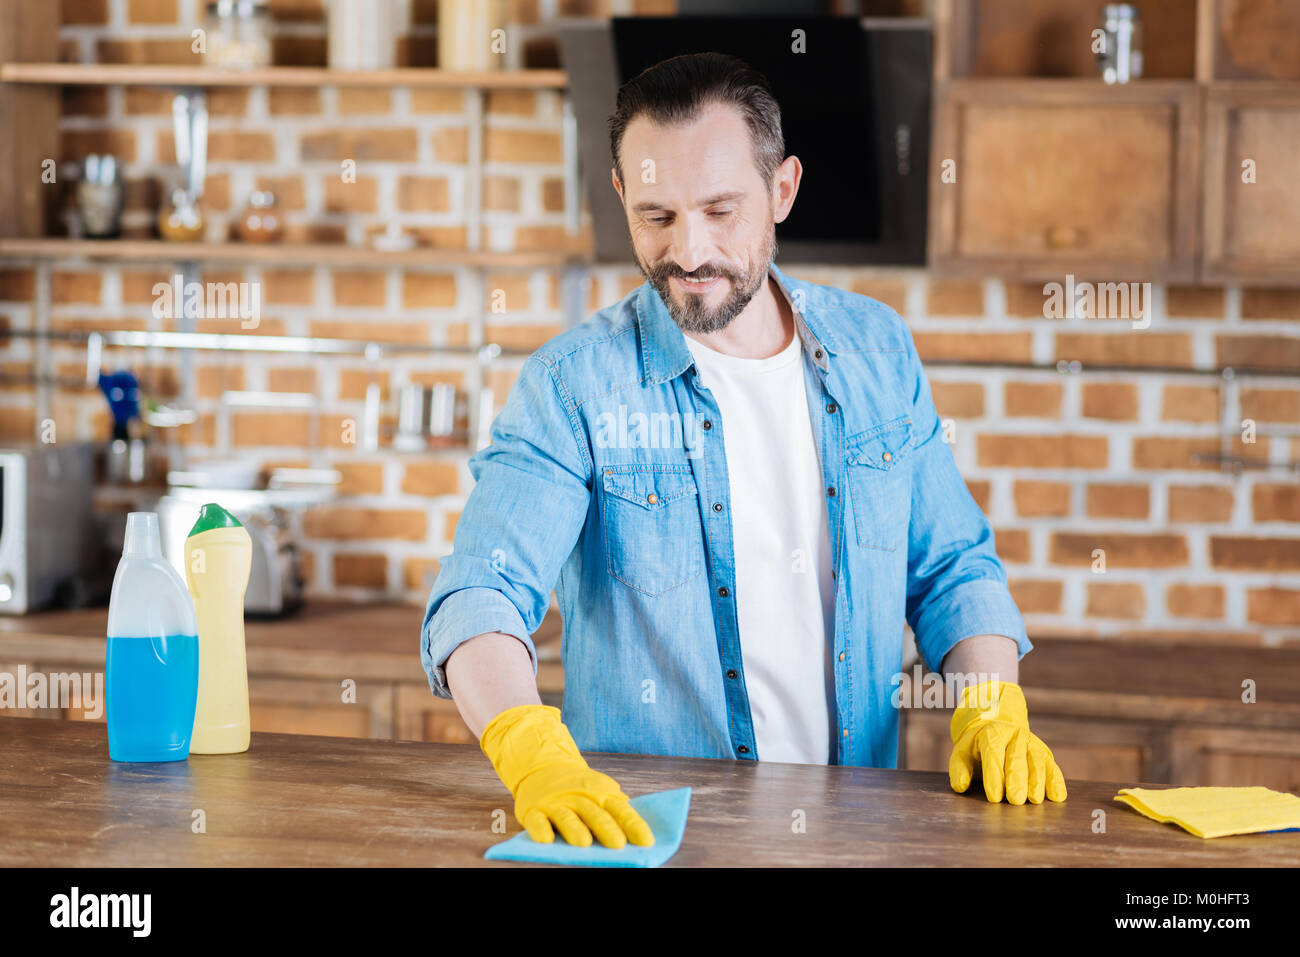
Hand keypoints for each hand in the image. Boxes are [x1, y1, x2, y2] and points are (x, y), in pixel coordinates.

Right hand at [479, 704, 654, 847]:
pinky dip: (540, 830)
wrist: (543, 767)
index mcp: (602, 795)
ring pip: (567, 817)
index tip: (647, 842)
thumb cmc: (580, 791)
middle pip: (595, 814)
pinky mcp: (533, 810)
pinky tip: (546, 840)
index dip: (634, 826)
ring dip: (575, 830)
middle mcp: (580, 798)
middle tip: (618, 845)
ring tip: (584, 844)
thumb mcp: (601, 795)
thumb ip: (618, 812)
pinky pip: (537, 821)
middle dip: (607, 829)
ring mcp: (556, 803)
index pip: (621, 811)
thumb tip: (644, 840)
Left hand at [948, 680, 1066, 804]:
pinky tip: (1057, 796)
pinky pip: (1052, 767)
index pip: (993, 753)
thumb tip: (960, 786)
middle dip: (1017, 780)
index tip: (994, 797)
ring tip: (1034, 800)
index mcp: (992, 733)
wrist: (996, 728)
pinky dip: (1056, 781)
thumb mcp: (962, 754)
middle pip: (1016, 758)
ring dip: (1037, 781)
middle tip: (1015, 800)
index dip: (994, 776)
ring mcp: (1032, 743)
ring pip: (1037, 762)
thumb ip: (959, 770)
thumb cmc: (977, 748)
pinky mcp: (1045, 753)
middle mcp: (1014, 735)